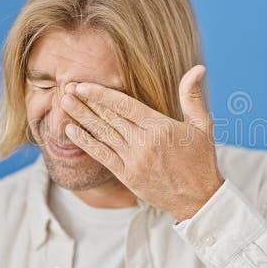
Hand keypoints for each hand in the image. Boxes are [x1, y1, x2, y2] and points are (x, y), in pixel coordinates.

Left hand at [60, 64, 224, 220]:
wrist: (200, 199)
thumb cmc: (201, 161)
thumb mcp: (202, 125)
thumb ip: (192, 96)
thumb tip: (197, 68)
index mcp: (161, 127)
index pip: (125, 105)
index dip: (101, 94)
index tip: (84, 85)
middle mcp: (145, 143)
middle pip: (110, 117)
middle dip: (86, 102)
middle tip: (67, 87)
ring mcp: (134, 160)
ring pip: (103, 134)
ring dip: (82, 117)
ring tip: (64, 103)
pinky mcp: (128, 176)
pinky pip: (102, 156)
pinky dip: (86, 143)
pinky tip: (71, 131)